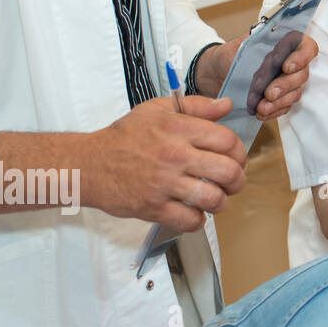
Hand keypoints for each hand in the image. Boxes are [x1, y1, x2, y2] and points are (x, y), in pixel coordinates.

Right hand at [84, 96, 245, 232]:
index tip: (236, 158)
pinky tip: (194, 212)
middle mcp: (174, 156)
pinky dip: (198, 220)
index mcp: (178, 129)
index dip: (239, 152)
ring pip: (212, 199)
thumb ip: (196, 106)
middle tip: (233, 182)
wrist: (88, 164)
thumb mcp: (158, 109)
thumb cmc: (125, 136)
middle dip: (238, 180)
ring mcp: (163, 184)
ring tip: (216, 199)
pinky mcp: (152, 208)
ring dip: (221, 202)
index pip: (227, 141)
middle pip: (227, 171)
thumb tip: (226, 105)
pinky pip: (189, 220)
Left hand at [198, 33, 319, 120]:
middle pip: (303, 74)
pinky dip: (274, 111)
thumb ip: (255, 46)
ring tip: (262, 107)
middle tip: (269, 93)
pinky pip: (285, 107)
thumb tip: (267, 47)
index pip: (306, 47)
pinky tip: (261, 112)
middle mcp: (290, 62)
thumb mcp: (238, 47)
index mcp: (284, 44)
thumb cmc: (228, 56)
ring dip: (280, 102)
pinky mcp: (280, 99)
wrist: (214, 74)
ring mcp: (286, 82)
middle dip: (286, 85)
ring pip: (296, 93)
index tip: (287, 67)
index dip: (302, 57)